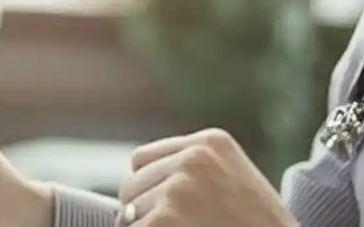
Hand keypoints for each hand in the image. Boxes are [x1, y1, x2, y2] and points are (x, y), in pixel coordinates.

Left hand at [117, 128, 295, 226]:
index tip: (161, 211)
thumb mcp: (235, 183)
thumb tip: (135, 191)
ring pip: (128, 214)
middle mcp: (193, 158)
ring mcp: (178, 189)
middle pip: (131, 185)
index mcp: (210, 143)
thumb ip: (194, 174)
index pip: (143, 159)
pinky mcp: (164, 220)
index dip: (147, 189)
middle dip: (142, 212)